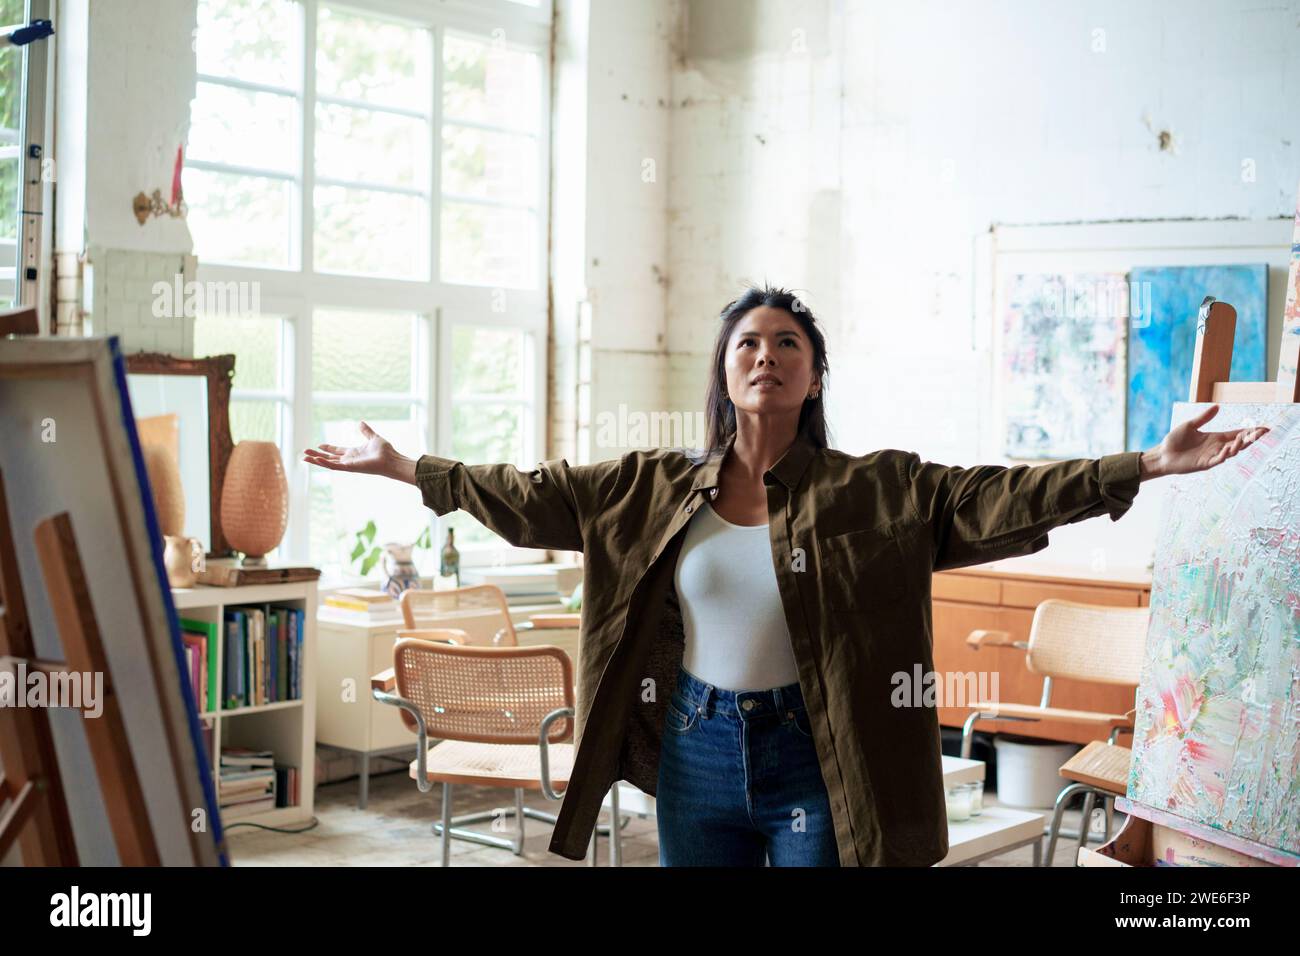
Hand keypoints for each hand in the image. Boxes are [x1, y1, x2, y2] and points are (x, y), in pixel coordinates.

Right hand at [302, 421, 416, 483]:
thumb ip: (365, 431)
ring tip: (304, 457)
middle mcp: (349, 460)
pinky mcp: (350, 468)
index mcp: (354, 453)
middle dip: (317, 455)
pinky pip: (334, 466)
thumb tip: (360, 422)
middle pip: (329, 458)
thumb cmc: (385, 451)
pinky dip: (325, 463)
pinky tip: (316, 458)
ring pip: (328, 463)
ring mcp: (348, 465)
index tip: (318, 445)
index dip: (328, 449)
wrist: (391, 459)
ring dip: (316, 461)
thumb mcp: (373, 437)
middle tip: (305, 453)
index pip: (337, 451)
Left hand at [1140, 404, 1269, 478]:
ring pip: (1231, 452)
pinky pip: (1217, 460)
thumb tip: (1217, 406)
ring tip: (1243, 438)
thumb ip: (1204, 417)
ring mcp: (1212, 456)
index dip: (1251, 432)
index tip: (1265, 428)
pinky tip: (1228, 449)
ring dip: (1238, 446)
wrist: (1162, 454)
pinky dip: (1224, 455)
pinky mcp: (1204, 464)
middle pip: (1239, 443)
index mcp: (1216, 437)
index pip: (1237, 434)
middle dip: (1250, 438)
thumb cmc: (1175, 440)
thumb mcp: (1190, 425)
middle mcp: (1217, 447)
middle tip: (1261, 433)